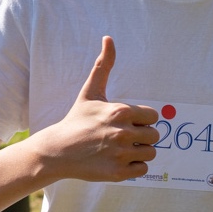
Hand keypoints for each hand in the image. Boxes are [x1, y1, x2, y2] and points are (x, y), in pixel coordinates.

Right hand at [39, 36, 159, 182]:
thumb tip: (109, 38)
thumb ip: (104, 66)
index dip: (141, 120)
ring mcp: (120, 154)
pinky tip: (117, 161)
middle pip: (154, 135)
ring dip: (139, 152)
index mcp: (121, 112)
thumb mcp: (91, 92)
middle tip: (121, 138)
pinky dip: (134, 168)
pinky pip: (143, 170)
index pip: (153, 117)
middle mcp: (123, 133)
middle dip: (141, 137)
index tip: (125, 123)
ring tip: (118, 149)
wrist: (57, 151)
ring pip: (151, 153)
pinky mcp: (118, 173)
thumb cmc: (77, 120)